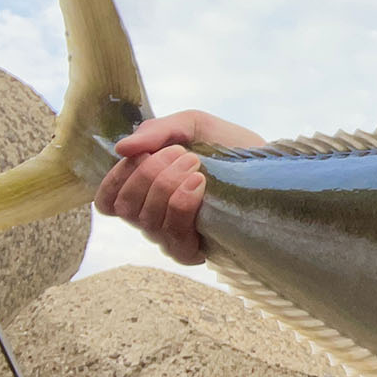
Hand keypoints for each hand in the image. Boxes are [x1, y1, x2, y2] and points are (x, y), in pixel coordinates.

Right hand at [94, 110, 263, 264]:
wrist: (269, 166)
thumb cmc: (227, 147)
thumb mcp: (191, 126)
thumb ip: (156, 130)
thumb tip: (121, 148)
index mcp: (144, 193)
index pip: (107, 199)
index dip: (119, 176)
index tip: (146, 153)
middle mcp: (152, 219)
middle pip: (125, 207)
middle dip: (149, 174)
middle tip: (184, 155)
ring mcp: (171, 237)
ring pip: (147, 219)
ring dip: (167, 184)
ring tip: (196, 165)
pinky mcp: (193, 250)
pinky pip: (173, 235)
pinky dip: (180, 203)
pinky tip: (199, 184)